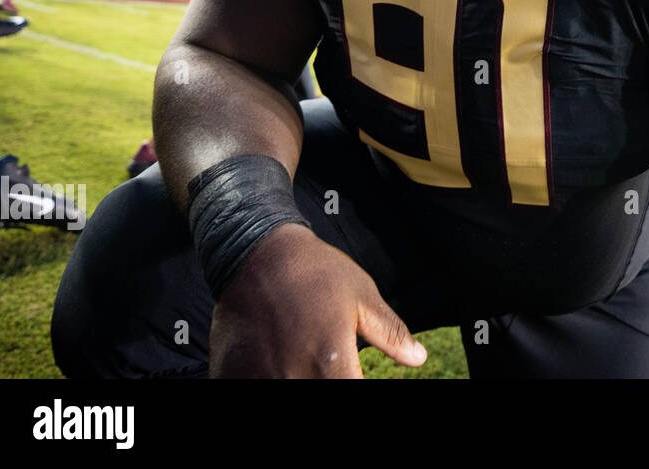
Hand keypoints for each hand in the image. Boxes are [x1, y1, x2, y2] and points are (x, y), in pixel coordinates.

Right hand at [209, 222, 425, 377]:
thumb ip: (390, 333)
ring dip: (297, 380)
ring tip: (302, 360)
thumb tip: (418, 358)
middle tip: (327, 364)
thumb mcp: (362, 296)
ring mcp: (257, 379)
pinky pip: (247, 388)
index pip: (353, 395)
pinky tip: (272, 364)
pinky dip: (265, 378)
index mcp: (331, 363)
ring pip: (286, 395)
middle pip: (318, 397)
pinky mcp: (230, 375)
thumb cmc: (316, 271)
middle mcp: (293, 378)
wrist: (255, 252)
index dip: (356, 383)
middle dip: (328, 381)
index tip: (354, 372)